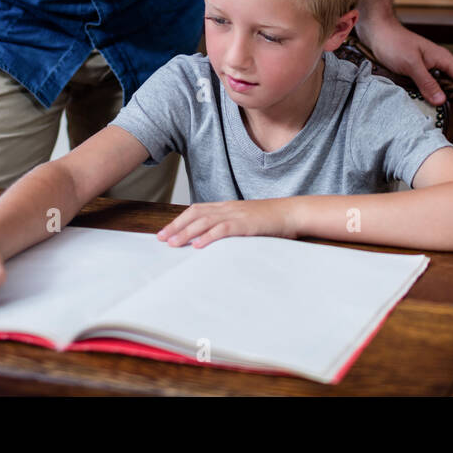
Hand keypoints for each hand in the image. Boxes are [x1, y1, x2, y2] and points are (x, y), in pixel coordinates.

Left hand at [157, 199, 296, 247]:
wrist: (291, 213)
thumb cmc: (270, 221)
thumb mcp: (245, 221)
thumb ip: (228, 228)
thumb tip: (210, 241)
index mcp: (226, 207)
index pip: (196, 210)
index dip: (179, 221)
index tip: (164, 233)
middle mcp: (228, 208)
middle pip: (195, 214)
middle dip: (176, 226)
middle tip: (161, 239)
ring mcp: (237, 215)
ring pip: (205, 221)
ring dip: (187, 232)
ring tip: (173, 243)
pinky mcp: (246, 224)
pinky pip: (223, 229)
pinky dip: (208, 236)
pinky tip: (198, 245)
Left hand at [355, 13, 452, 117]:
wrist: (377, 33)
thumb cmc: (393, 42)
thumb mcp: (411, 64)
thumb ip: (426, 82)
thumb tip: (441, 100)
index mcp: (443, 59)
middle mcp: (439, 64)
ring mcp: (430, 68)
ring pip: (446, 87)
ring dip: (448, 101)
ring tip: (444, 116)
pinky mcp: (419, 72)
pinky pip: (432, 87)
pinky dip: (434, 98)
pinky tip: (428, 106)